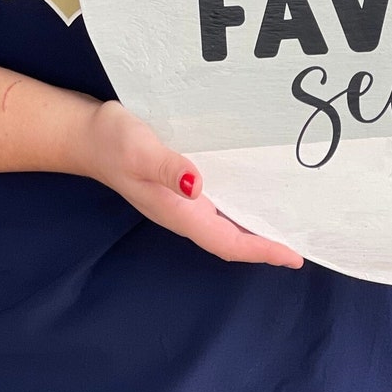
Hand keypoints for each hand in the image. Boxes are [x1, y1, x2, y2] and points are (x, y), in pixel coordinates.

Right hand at [87, 100, 302, 268]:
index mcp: (179, 211)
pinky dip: (240, 203)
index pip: (227, 242)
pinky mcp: (181, 183)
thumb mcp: (140, 150)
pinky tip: (255, 188)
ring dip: (256, 226)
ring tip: (289, 220)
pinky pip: (218, 201)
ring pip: (226, 221)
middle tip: (304, 243)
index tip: (293, 256)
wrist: (86, 134)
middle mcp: (184, 211)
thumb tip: (198, 186)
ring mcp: (182, 200)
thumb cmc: (113, 142)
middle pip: (232, 238)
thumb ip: (167, 167)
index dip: (260, 251)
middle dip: (266, 244)